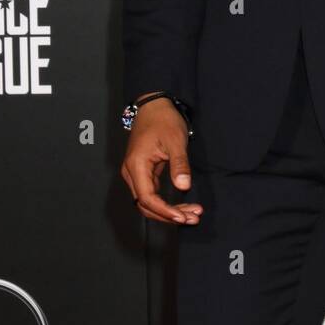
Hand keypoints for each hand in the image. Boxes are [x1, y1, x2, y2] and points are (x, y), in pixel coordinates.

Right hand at [120, 94, 203, 225]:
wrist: (154, 106)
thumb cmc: (164, 120)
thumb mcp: (175, 141)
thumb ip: (179, 164)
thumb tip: (183, 186)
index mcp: (136, 165)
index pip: (147, 198)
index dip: (164, 211)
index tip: (183, 216)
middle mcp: (131, 172)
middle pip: (146, 205)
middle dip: (168, 215)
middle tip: (193, 218)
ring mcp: (136, 173)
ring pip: (149, 202)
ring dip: (168, 211)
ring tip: (192, 215)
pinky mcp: (144, 173)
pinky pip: (153, 194)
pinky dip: (167, 202)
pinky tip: (183, 206)